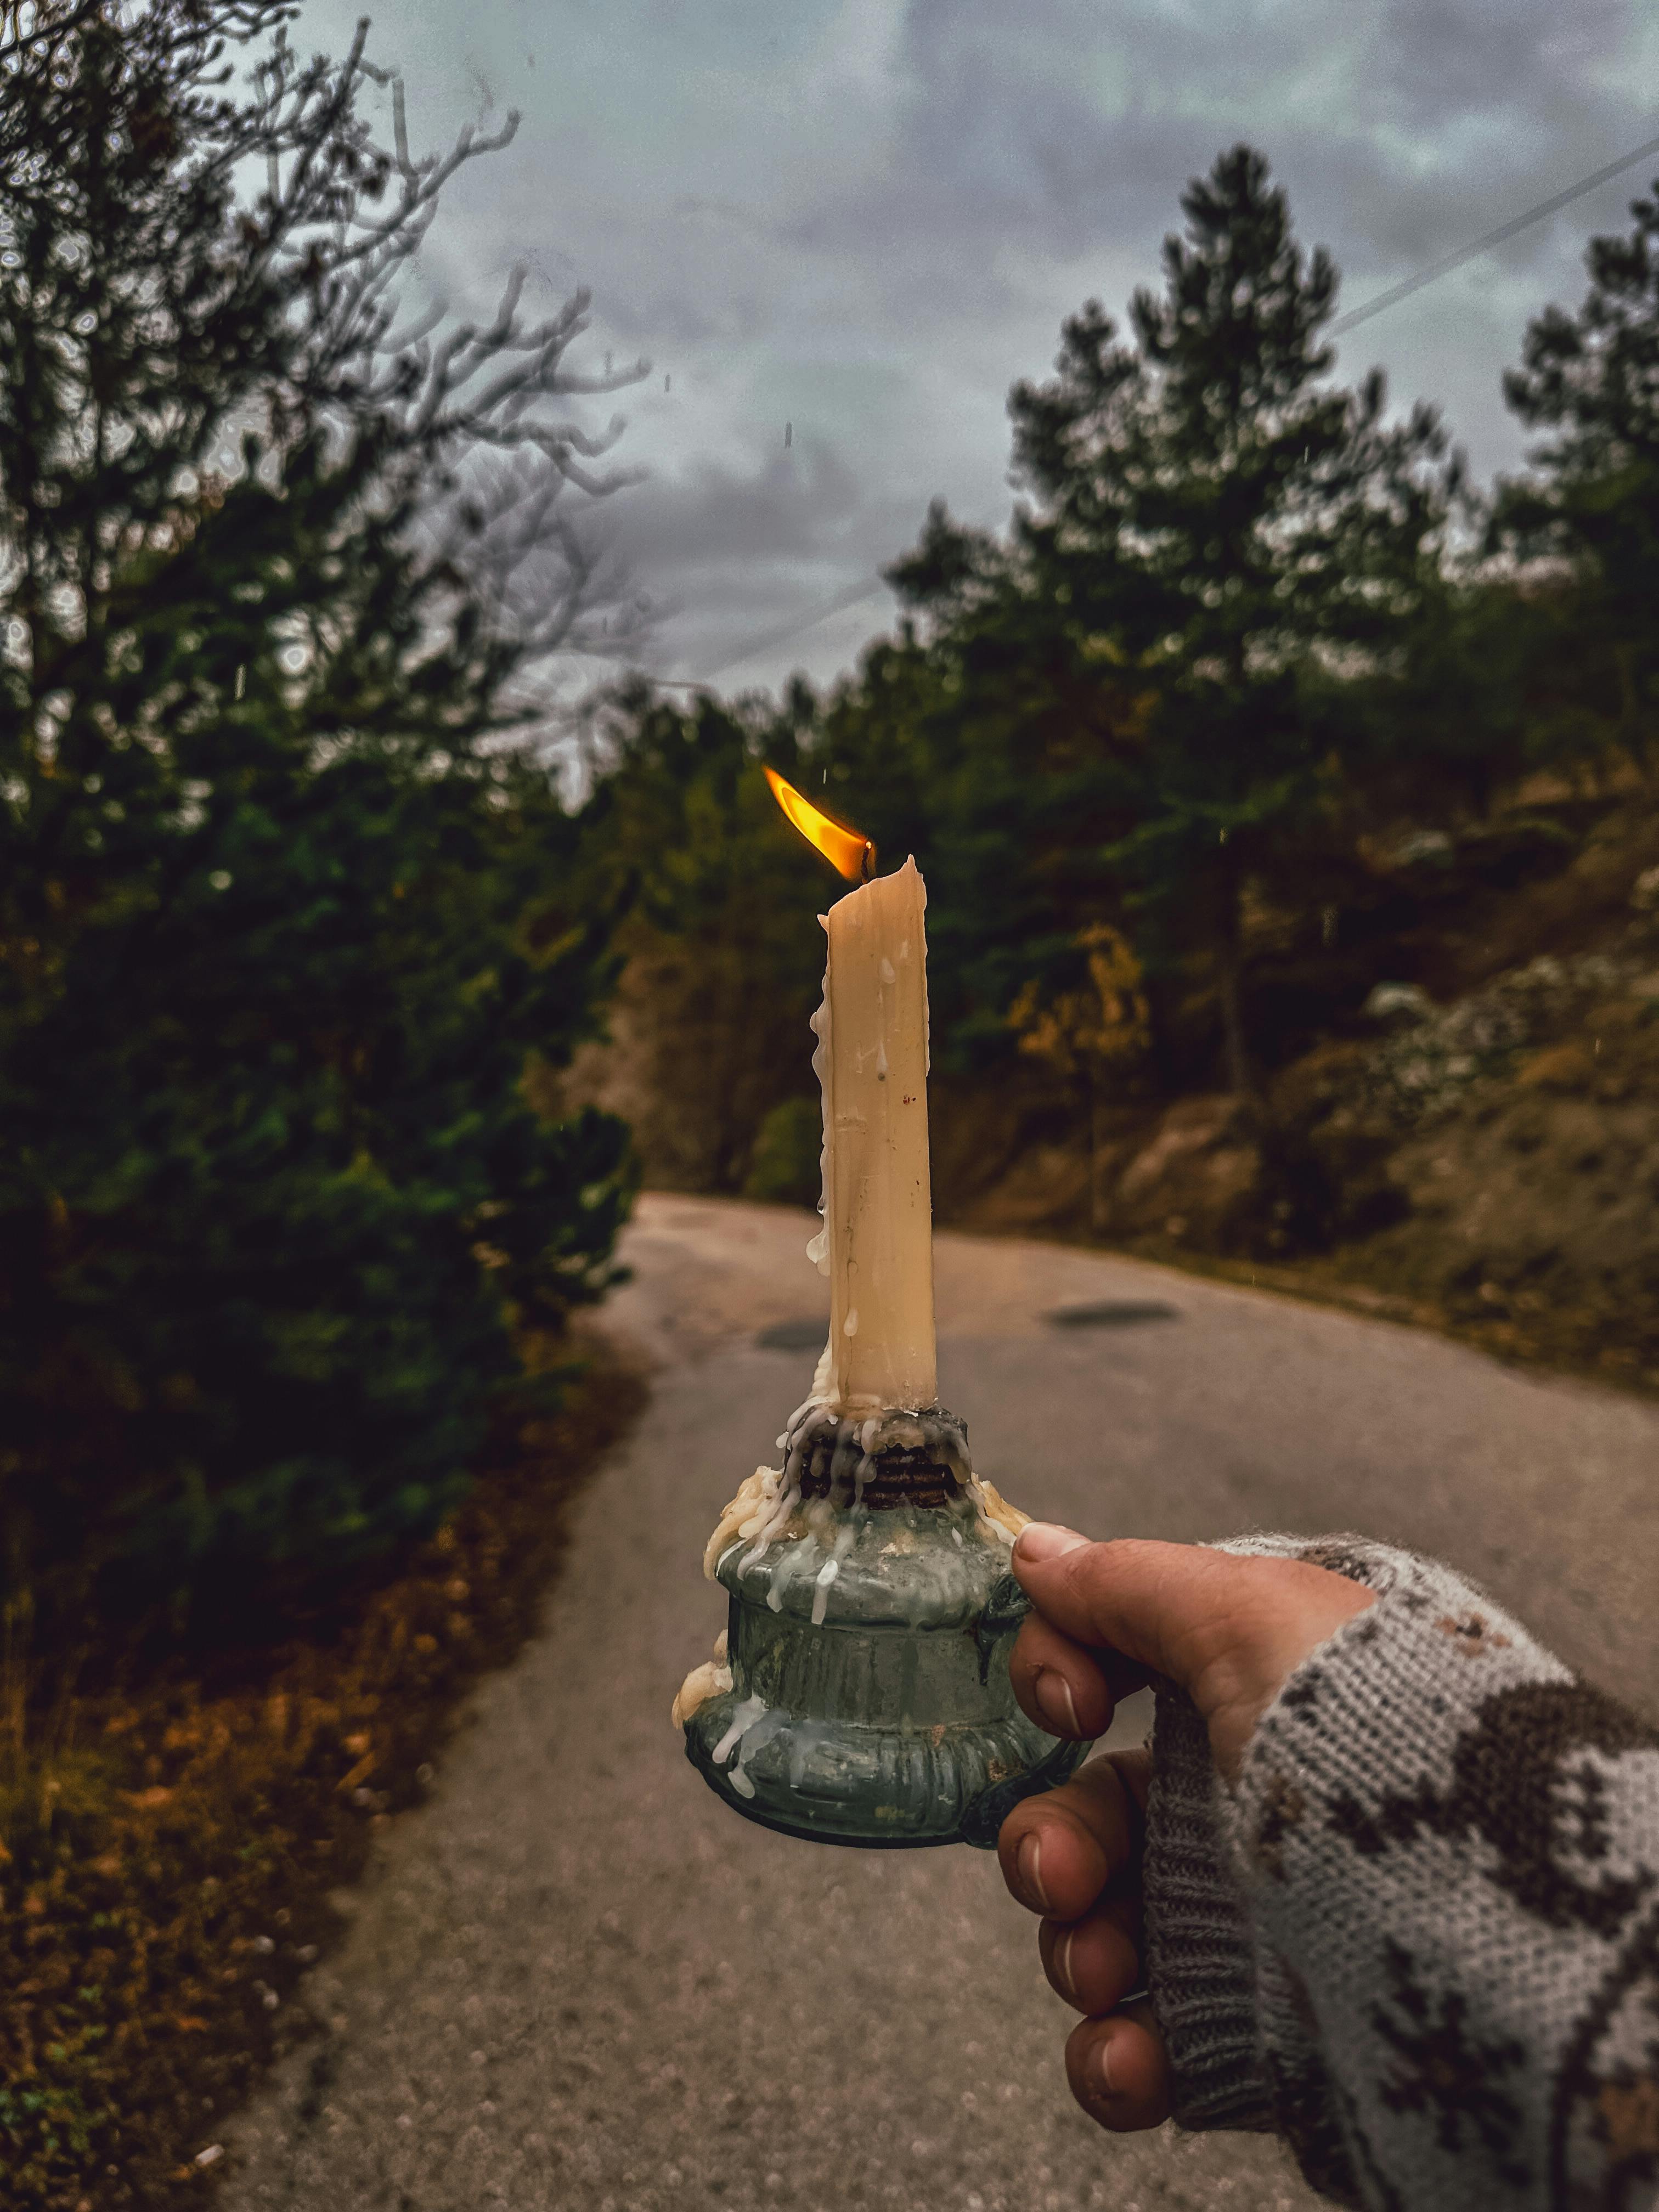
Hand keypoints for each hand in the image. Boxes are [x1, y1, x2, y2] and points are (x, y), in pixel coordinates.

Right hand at [996, 1526, 1374, 2132]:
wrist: (1492, 1939)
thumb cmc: (1375, 1751)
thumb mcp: (1253, 1621)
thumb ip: (1131, 1584)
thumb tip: (1037, 1552)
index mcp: (1256, 1688)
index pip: (1116, 1670)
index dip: (1062, 1678)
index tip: (1074, 1707)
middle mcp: (1247, 1799)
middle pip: (1093, 1812)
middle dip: (1049, 1844)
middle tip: (1059, 1877)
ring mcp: (1250, 1919)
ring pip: (1102, 1927)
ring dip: (1075, 1949)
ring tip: (1105, 1975)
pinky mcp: (1259, 2028)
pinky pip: (1148, 2044)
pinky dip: (1115, 2054)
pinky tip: (1132, 2054)